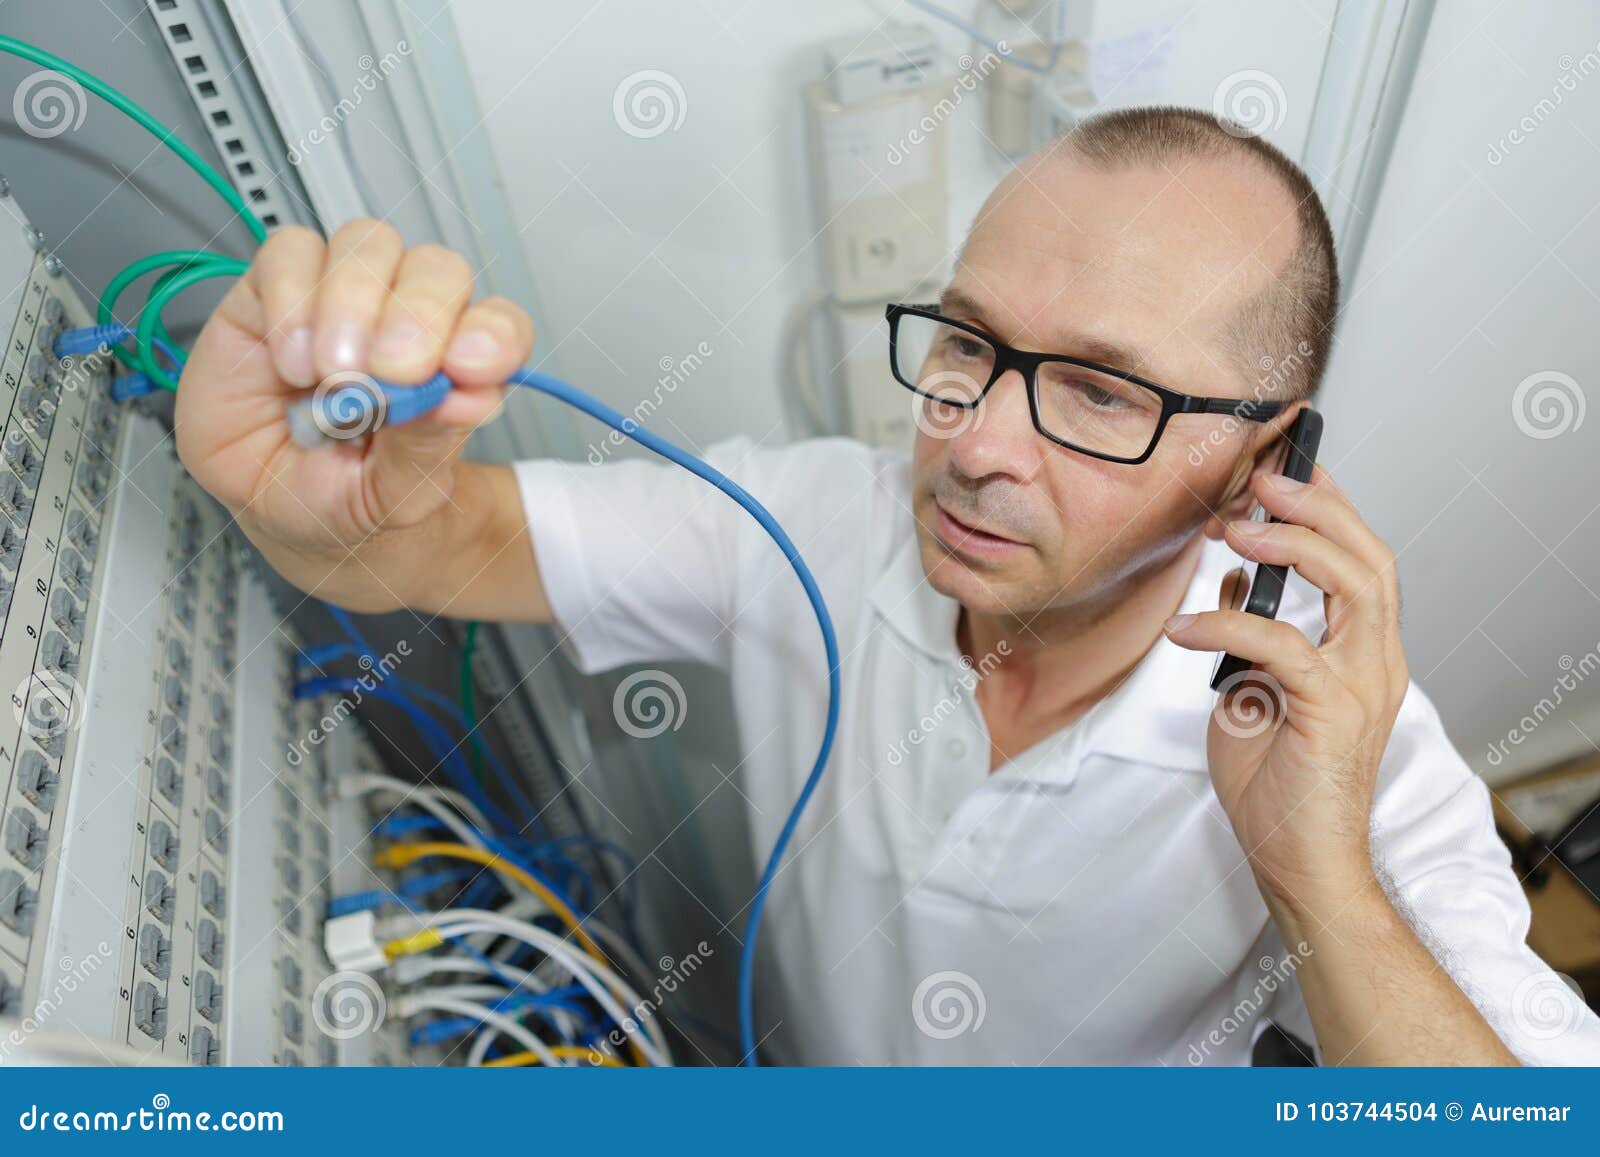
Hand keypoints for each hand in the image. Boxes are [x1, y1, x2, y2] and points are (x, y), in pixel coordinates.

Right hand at [174, 219, 534, 554]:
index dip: (494, 336)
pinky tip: (293, 361)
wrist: (279, 512)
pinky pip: (290, 252)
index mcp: (457, 365)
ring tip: (334, 376)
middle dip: (421, 315)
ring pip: (368, 244)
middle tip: (394, 372)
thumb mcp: (396, 495)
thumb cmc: (350, 498)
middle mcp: (406, 319)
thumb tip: (461, 397)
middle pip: (437, 268)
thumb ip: (428, 446)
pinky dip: (292, 302)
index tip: (472, 369)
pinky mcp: (276, 289)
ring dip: (354, 306)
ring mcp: (343, 296)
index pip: (498, 325)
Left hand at [1162, 467, 1408, 910]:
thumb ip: (1248, 636)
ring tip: (1239, 524)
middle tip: (1263, 482)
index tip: (1285, 471)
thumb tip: (1229, 576)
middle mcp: (1376, 663)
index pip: (1363, 562)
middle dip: (1320, 508)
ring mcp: (1363, 687)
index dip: (1330, 509)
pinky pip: (1283, 646)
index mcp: (1362, 655)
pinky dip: (1231, 624)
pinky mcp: (1333, 713)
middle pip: (1372, 558)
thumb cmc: (1277, 787)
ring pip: (1356, 586)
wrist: (1298, 863)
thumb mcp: (1251, 692)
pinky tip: (1186, 627)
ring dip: (1296, 544)